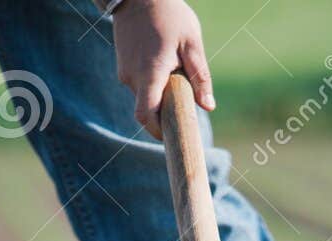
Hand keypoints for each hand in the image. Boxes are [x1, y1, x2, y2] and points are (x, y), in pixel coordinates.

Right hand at [108, 0, 213, 139]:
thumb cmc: (169, 15)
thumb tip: (208, 106)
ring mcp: (124, 72)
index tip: (172, 135)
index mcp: (149, 74)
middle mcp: (131, 77)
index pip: (146, 116)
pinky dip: (152, 84)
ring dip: (159, 95)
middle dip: (164, 112)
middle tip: (183, 106)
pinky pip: (138, 84)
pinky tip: (164, 65)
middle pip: (147, 109)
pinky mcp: (123, 66)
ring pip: (143, 96)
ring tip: (175, 74)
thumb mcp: (191, 43)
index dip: (158, 131)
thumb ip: (200, 76)